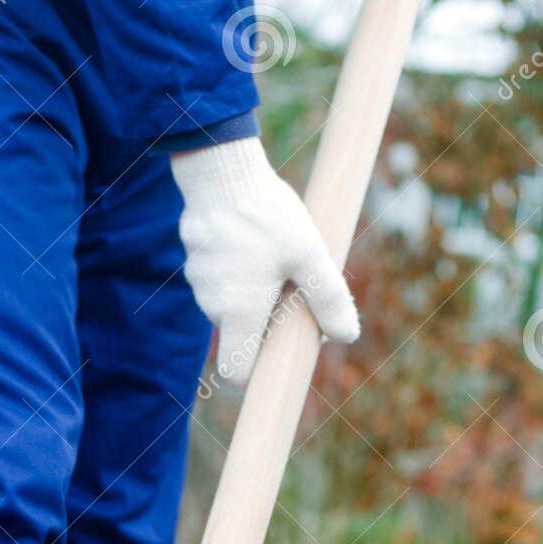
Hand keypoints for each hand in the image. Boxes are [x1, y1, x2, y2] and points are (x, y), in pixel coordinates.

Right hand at [171, 136, 359, 385]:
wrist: (221, 170)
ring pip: (229, 304)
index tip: (276, 355)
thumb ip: (328, 297)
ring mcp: (199, 283)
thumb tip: (349, 335)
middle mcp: (213, 306)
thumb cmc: (266, 215)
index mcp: (239, 314)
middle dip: (265, 321)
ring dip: (252, 292)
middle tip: (291, 287)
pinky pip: (218, 279)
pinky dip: (235, 271)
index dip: (255, 373)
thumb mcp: (308, 254)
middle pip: (239, 334)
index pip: (235, 372)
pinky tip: (250, 240)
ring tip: (272, 255)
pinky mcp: (194, 260)